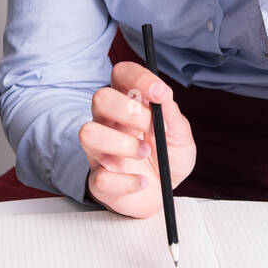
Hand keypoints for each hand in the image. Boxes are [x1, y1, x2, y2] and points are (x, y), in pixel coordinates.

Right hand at [79, 62, 195, 218]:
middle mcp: (108, 122)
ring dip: (122, 144)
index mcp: (129, 103)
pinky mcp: (98, 180)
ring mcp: (99, 150)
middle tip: (152, 127)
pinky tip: (143, 181)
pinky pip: (100, 177)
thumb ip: (171, 114)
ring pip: (89, 133)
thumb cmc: (167, 158)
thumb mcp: (179, 134)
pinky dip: (127, 181)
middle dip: (129, 110)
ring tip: (144, 153)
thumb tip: (164, 95)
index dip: (138, 78)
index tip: (159, 92)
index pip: (121, 74)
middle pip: (100, 98)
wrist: (163, 193)